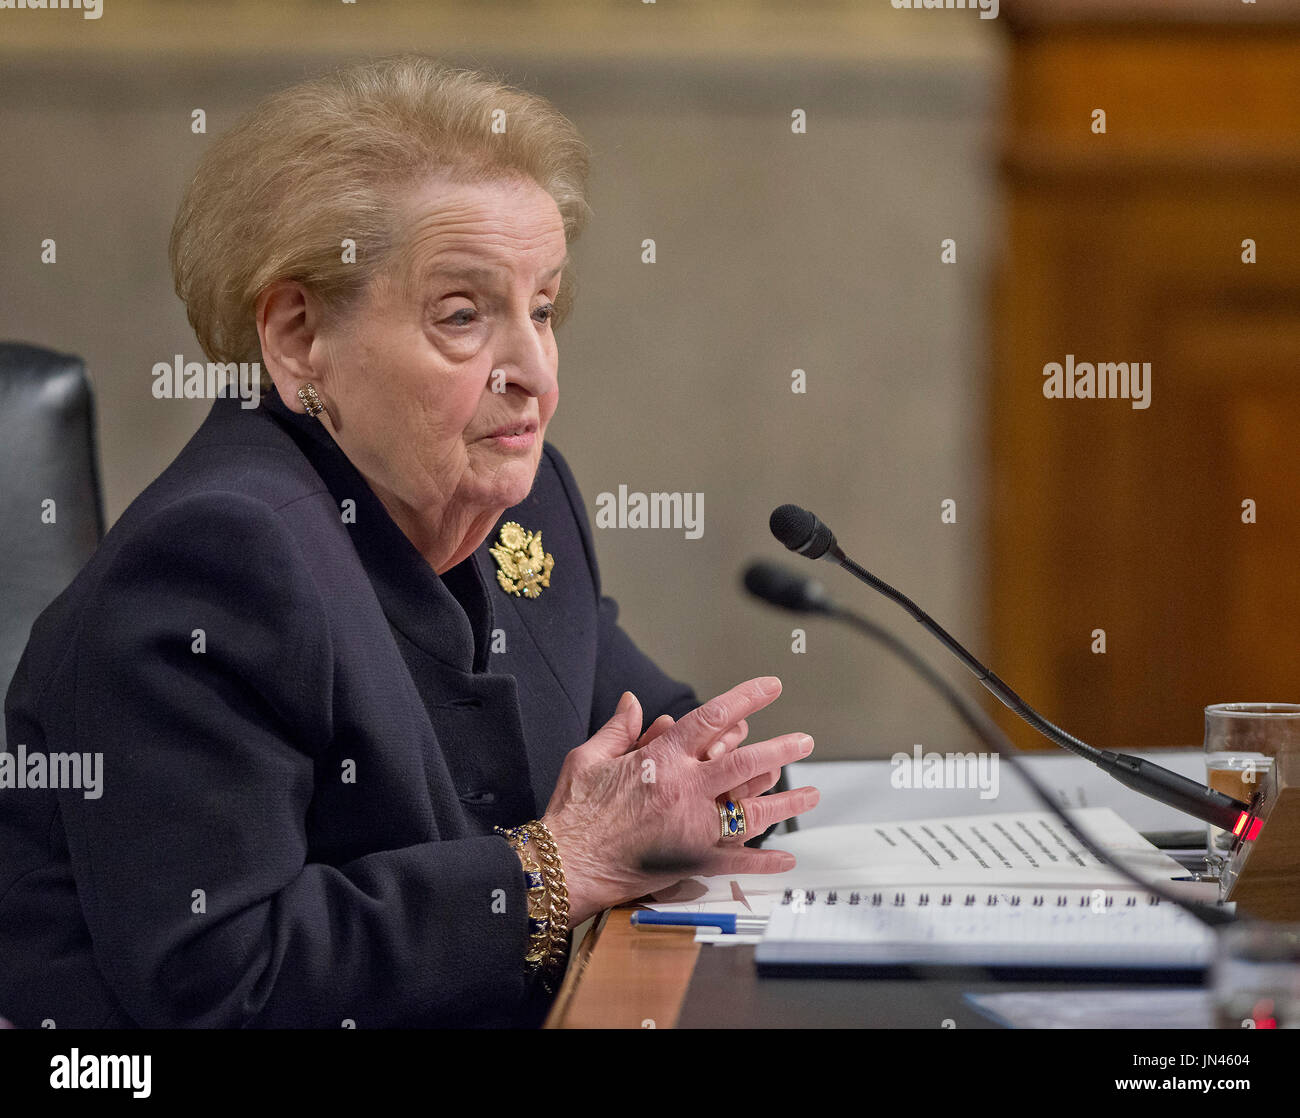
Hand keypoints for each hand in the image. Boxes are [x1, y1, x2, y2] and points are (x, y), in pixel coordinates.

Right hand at [541, 677, 817, 924]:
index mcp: (662, 759)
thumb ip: (619, 728)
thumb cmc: (574, 811)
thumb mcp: (589, 756)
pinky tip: (785, 858)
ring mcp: (693, 827)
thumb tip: (634, 701)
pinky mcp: (692, 861)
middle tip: (805, 741)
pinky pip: (737, 860)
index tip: (771, 687)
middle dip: (781, 750)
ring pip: (751, 810)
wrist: (567, 863)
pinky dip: (763, 860)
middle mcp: (685, 790)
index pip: (713, 719)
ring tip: (812, 795)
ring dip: (785, 802)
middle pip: (745, 764)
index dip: (746, 699)